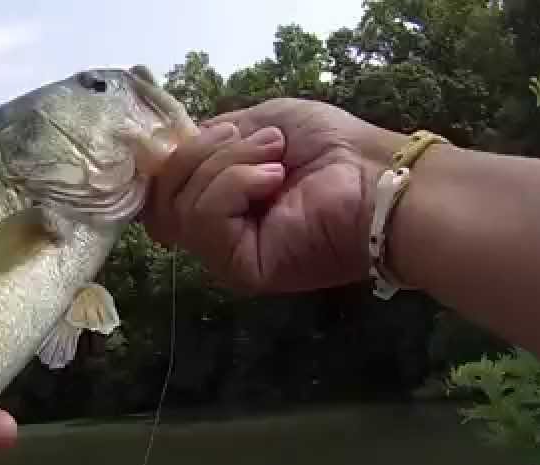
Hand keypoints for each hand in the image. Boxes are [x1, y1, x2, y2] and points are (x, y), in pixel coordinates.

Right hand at [143, 98, 404, 292]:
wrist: (376, 176)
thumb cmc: (332, 146)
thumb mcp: (262, 121)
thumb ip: (213, 136)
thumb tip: (176, 147)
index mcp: (220, 197)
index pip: (164, 186)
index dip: (172, 157)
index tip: (205, 132)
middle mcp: (217, 229)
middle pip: (163, 194)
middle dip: (202, 153)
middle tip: (262, 140)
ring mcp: (224, 253)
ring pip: (180, 204)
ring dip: (227, 164)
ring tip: (277, 161)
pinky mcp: (237, 268)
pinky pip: (203, 219)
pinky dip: (234, 186)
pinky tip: (273, 180)